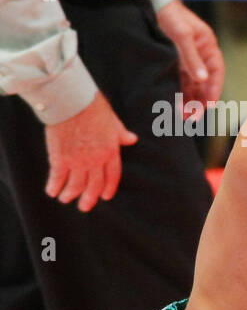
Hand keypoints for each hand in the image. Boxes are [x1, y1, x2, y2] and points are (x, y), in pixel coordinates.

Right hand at [43, 92, 137, 211]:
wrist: (72, 101)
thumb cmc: (93, 108)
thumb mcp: (113, 122)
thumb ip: (121, 134)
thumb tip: (132, 139)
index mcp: (111, 152)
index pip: (112, 176)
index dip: (109, 188)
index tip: (105, 197)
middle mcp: (95, 160)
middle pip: (94, 185)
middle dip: (89, 198)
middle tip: (84, 207)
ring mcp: (77, 160)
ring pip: (76, 185)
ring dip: (70, 195)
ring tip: (66, 199)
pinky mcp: (60, 157)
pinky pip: (57, 177)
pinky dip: (54, 186)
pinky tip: (51, 191)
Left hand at [155, 0, 223, 113]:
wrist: (147, 2)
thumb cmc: (168, 15)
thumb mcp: (182, 34)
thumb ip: (192, 57)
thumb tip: (203, 80)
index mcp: (207, 47)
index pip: (216, 73)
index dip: (214, 90)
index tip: (210, 106)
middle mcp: (199, 55)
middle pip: (204, 83)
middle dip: (200, 101)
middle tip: (193, 117)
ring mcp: (185, 60)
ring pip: (191, 85)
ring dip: (189, 101)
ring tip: (182, 116)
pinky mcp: (172, 62)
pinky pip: (178, 82)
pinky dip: (177, 94)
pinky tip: (173, 105)